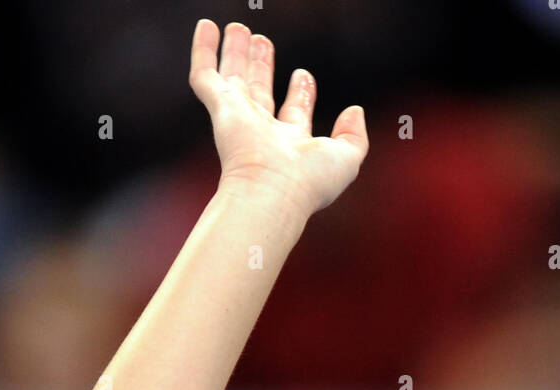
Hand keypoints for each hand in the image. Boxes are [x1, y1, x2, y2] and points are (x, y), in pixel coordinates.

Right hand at [189, 21, 367, 219]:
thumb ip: (354, 135)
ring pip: (233, 77)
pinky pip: (205, 74)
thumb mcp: (346, 158)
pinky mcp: (220, 108)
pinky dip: (204, 49)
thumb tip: (355, 111)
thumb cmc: (309, 183)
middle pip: (260, 90)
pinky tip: (207, 27)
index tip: (302, 75)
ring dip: (236, 53)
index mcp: (291, 143)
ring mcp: (239, 118)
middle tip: (263, 42)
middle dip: (262, 66)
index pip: (294, 111)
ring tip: (239, 29)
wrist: (273, 192)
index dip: (300, 92)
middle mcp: (262, 131)